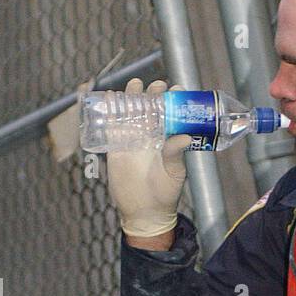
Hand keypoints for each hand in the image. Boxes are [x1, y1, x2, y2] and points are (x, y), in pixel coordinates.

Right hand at [106, 78, 192, 245]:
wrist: (143, 212)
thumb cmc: (164, 193)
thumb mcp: (174, 174)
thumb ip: (176, 154)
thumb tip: (185, 137)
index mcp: (168, 139)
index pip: (172, 115)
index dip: (174, 100)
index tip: (178, 88)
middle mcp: (151, 136)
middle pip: (151, 108)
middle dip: (153, 94)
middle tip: (157, 85)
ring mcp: (133, 139)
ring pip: (131, 112)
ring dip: (132, 96)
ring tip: (135, 84)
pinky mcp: (115, 146)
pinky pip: (111, 124)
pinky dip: (109, 110)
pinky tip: (109, 96)